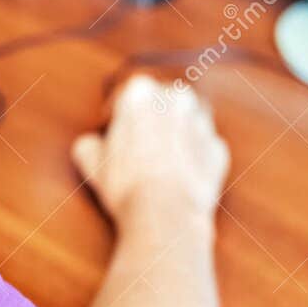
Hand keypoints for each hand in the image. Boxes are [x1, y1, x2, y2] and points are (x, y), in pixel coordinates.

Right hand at [71, 75, 229, 225]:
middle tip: (138, 148)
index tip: (113, 133)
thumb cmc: (125, 184)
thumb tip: (91, 144)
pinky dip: (193, 161)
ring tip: (159, 166)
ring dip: (175, 138)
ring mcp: (202, 123)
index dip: (118, 116)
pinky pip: (202, 150)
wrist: (166, 215)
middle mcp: (176, 98)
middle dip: (151, 121)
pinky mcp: (219, 149)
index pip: (127, 95)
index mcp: (141, 91)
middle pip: (160, 104)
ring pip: (185, 123)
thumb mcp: (89, 161)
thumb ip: (89, 142)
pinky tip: (179, 180)